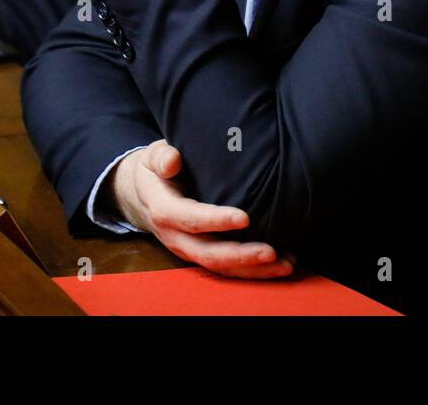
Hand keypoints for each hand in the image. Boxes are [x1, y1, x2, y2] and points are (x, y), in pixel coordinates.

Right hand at [111, 140, 294, 278]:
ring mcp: (189, 249)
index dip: (216, 220)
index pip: (190, 218)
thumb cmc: (156, 170)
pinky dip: (254, 270)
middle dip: (241, 255)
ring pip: (221, 267)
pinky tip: (281, 264)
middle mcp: (176, 236)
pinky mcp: (202, 254)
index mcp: (164, 210)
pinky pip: (227, 268)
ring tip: (285, 263)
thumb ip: (162, 156)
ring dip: (253, 269)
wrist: (142, 194)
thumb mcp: (152, 156)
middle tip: (272, 251)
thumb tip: (172, 160)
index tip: (245, 218)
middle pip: (208, 253)